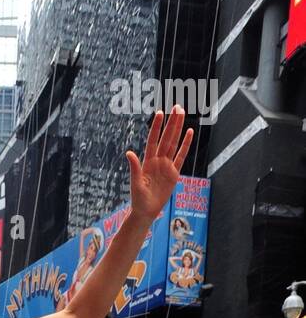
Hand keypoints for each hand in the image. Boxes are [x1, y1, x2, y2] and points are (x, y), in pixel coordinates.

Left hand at [126, 106, 193, 223]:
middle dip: (171, 123)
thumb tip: (129, 153)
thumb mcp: (135, 184)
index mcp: (147, 162)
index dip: (156, 127)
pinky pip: (181, 156)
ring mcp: (166, 165)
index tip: (160, 113)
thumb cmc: (138, 199)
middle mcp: (157, 160)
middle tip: (177, 106)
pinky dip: (185, 145)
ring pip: (174, 143)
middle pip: (166, 138)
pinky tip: (189, 132)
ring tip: (182, 113)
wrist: (146, 211)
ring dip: (178, 129)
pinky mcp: (174, 173)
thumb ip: (134, 168)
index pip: (153, 140)